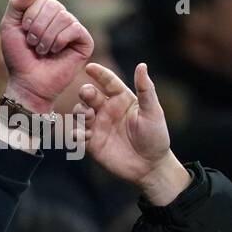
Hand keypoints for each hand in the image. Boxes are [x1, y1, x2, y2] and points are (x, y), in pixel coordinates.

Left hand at [0, 0, 93, 113]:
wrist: (28, 82)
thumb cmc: (18, 57)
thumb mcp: (9, 27)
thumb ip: (16, 4)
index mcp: (45, 12)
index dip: (30, 14)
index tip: (24, 31)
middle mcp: (61, 17)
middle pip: (54, 5)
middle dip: (37, 27)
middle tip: (32, 44)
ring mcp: (74, 28)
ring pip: (64, 16)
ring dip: (47, 37)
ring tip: (42, 51)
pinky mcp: (85, 41)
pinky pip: (75, 28)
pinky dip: (60, 41)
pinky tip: (55, 52)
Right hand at [73, 62, 190, 205]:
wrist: (149, 166)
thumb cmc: (156, 137)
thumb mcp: (153, 111)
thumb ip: (146, 89)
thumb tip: (142, 65)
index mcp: (123, 100)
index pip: (108, 82)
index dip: (99, 74)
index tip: (89, 67)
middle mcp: (107, 110)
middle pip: (90, 96)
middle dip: (86, 93)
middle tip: (87, 95)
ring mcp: (98, 126)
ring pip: (80, 112)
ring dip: (80, 112)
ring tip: (88, 117)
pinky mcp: (91, 142)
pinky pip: (78, 134)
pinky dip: (76, 132)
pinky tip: (81, 134)